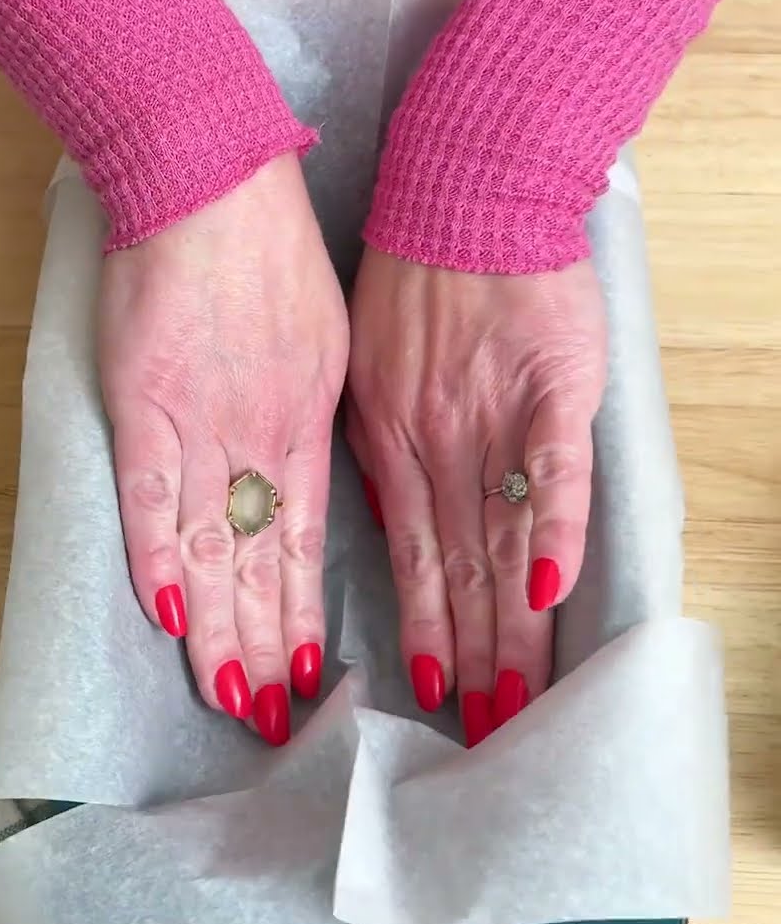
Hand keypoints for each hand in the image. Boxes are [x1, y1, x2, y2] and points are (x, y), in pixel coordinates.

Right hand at [99, 155, 348, 744]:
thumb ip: (316, 413)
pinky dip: (156, 552)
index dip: (305, 615)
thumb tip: (309, 476)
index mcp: (308, 423)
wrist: (210, 177)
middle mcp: (260, 437)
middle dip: (267, 647)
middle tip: (274, 720)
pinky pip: (150, 491)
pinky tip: (164, 615)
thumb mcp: (325, 338)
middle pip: (263, 564)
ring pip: (213, 546)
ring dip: (218, 627)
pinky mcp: (143, 396)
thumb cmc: (271, 248)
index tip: (313, 677)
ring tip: (228, 696)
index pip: (305, 545)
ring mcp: (201, 421)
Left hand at [347, 251, 605, 742]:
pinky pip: (553, 477)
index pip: (417, 560)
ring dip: (509, 628)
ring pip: (502, 545)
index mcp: (396, 446)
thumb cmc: (415, 275)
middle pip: (462, 572)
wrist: (468, 192)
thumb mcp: (370, 366)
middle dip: (474, 657)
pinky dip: (553, 537)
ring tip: (515, 700)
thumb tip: (393, 506)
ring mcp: (493, 422)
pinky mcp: (548, 391)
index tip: (436, 694)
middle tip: (486, 731)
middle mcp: (440, 449)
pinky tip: (551, 599)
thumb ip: (386, 441)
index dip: (429, 630)